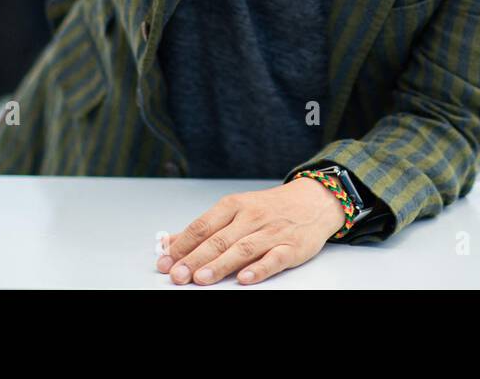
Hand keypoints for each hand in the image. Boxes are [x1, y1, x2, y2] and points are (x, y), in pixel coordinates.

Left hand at [155, 177, 346, 284]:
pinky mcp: (291, 247)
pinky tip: (244, 279)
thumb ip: (205, 227)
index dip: (182, 245)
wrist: (314, 200)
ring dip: (220, 265)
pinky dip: (259, 269)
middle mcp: (251, 217)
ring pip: (242, 250)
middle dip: (195, 259)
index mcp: (234, 205)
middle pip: (219, 240)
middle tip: (177, 275)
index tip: (165, 261)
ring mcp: (272, 232)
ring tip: (201, 279)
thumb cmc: (270, 208)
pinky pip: (274, 259)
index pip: (203, 226)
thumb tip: (170, 242)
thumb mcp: (236, 209)